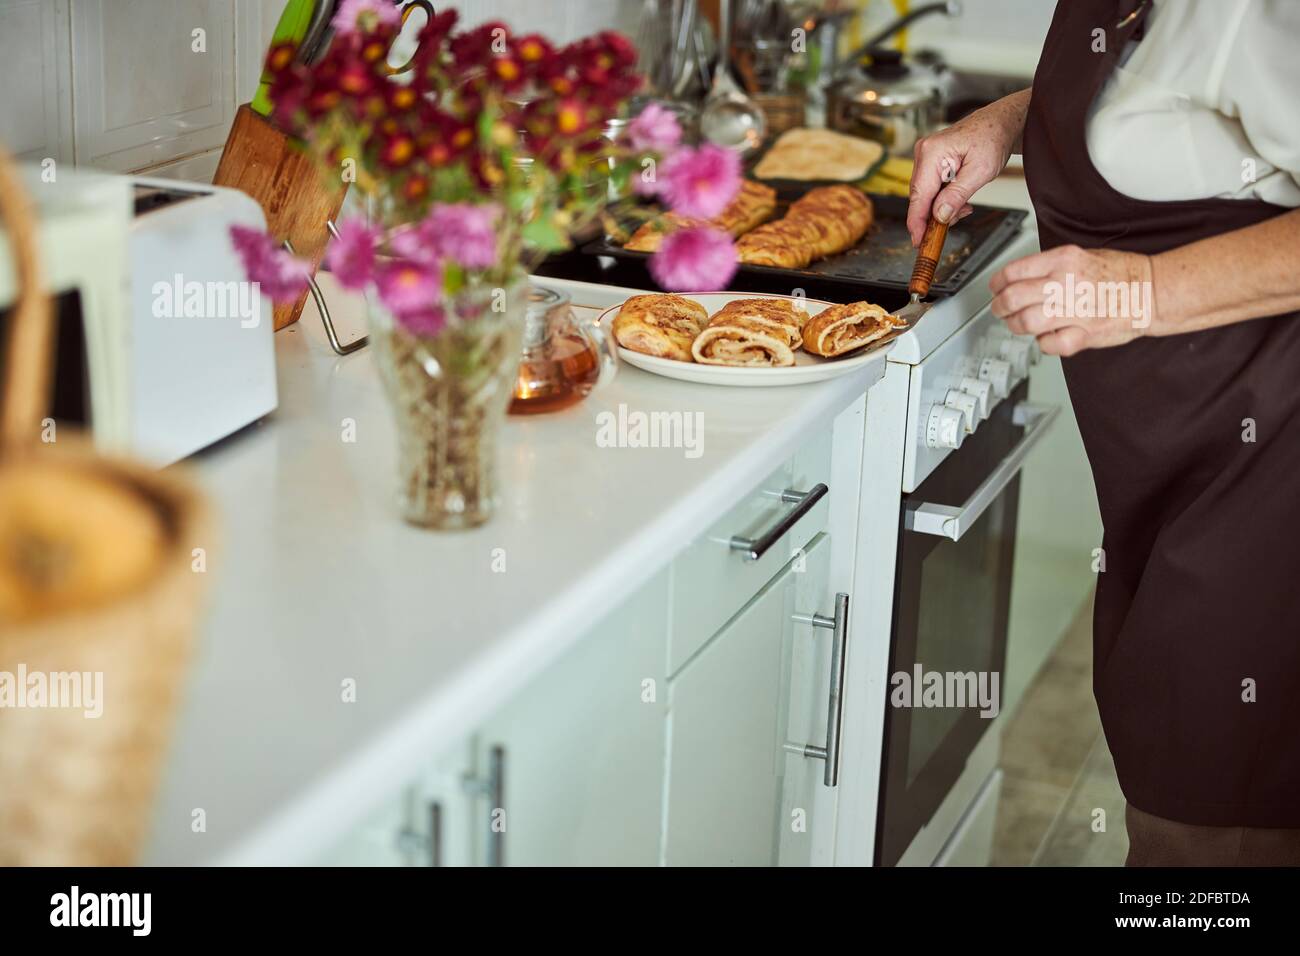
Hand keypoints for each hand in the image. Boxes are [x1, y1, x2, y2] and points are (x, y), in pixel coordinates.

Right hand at [906, 90, 1028, 245]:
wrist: (1001, 123)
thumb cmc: (994, 138)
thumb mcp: (981, 171)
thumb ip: (957, 195)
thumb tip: (939, 215)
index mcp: (932, 152)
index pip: (919, 195)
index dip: (917, 222)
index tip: (917, 241)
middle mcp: (924, 153)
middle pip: (920, 197)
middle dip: (934, 215)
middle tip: (954, 222)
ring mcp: (926, 157)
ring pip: (926, 195)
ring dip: (942, 207)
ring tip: (964, 207)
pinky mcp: (931, 162)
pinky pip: (931, 188)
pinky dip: (944, 199)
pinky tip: (959, 200)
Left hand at [989, 245, 1157, 355]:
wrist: (1153, 291)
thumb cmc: (1122, 274)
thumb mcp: (1083, 255)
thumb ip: (1051, 266)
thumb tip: (1021, 278)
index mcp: (1063, 260)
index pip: (1013, 271)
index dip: (997, 283)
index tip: (995, 289)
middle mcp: (1065, 284)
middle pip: (1012, 298)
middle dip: (999, 306)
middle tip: (999, 309)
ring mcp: (1074, 310)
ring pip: (1025, 322)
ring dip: (1016, 326)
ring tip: (1019, 324)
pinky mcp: (1084, 334)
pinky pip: (1048, 344)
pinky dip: (1042, 343)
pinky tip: (1046, 336)